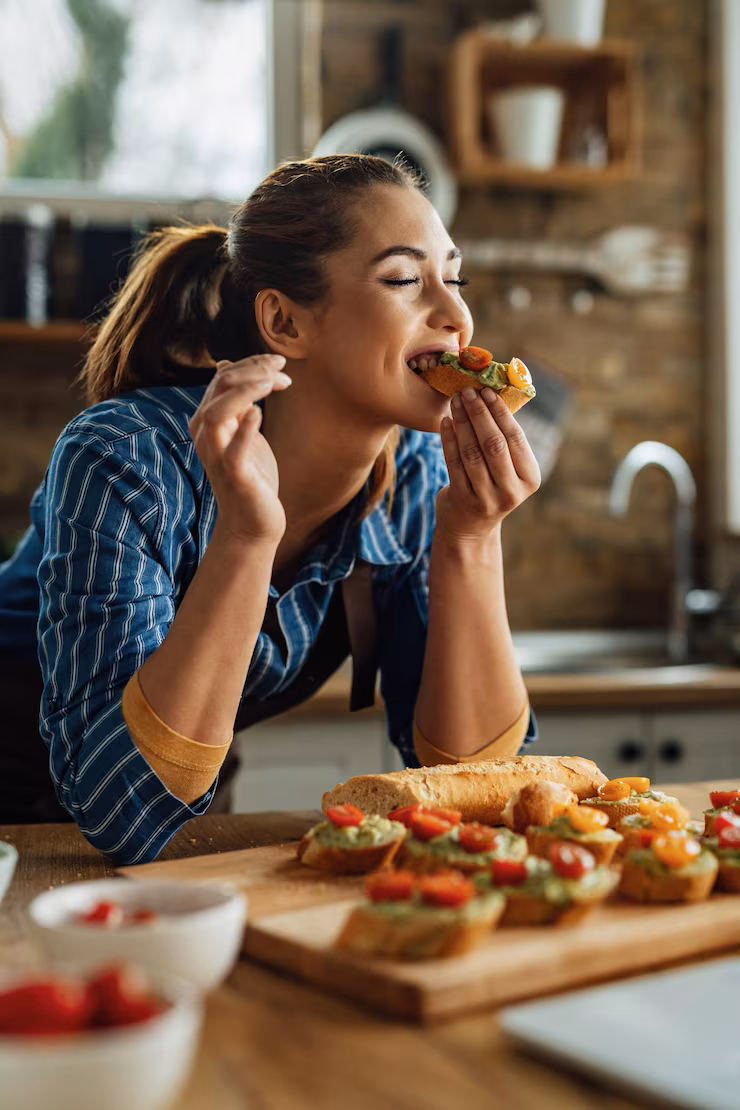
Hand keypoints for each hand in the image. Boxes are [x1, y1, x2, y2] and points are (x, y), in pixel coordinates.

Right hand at [189, 354, 291, 545]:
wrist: (253, 521)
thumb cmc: (251, 474)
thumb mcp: (242, 431)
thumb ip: (234, 402)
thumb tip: (225, 365)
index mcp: (208, 421)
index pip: (223, 378)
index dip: (251, 363)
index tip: (280, 362)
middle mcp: (206, 435)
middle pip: (219, 388)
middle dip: (253, 371)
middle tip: (284, 372)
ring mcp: (217, 455)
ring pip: (217, 413)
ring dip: (245, 391)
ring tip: (274, 383)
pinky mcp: (234, 476)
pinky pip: (233, 450)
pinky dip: (245, 428)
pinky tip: (260, 413)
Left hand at [436, 386, 540, 540]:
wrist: (470, 527)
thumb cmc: (491, 486)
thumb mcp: (508, 470)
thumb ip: (506, 442)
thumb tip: (493, 395)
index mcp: (530, 479)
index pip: (516, 438)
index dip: (500, 412)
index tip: (487, 391)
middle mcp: (511, 491)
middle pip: (494, 444)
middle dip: (479, 414)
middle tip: (468, 392)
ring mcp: (486, 498)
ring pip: (472, 452)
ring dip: (462, 422)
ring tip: (455, 402)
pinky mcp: (462, 499)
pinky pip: (453, 462)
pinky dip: (449, 439)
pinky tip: (445, 422)